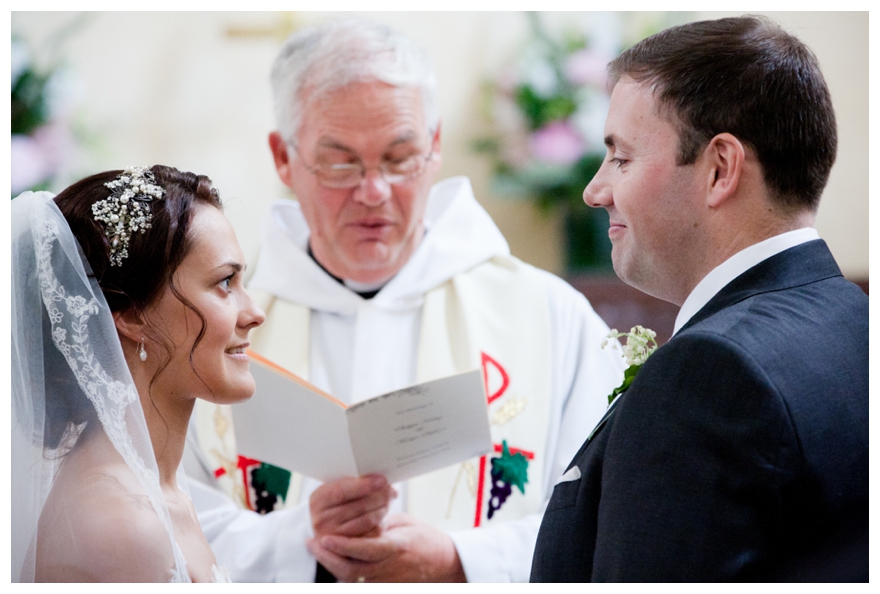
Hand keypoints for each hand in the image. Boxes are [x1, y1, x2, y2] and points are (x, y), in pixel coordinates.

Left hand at [306, 513, 465, 581]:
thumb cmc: (425, 540)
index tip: (324, 537)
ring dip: (332, 565)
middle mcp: (391, 568)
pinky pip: (359, 584)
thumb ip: (380, 523)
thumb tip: (356, 518)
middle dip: (328, 557)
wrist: (444, 564)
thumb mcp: (404, 523)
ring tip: (319, 550)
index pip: (366, 549)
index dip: (343, 545)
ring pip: (352, 579)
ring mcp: (387, 582)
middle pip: (352, 570)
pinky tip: (334, 562)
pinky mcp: (385, 588)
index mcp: (397, 547)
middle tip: (313, 543)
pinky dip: (344, 574)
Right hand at [310, 474, 394, 539]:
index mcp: (318, 501)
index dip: (363, 485)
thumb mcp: (335, 488)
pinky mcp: (348, 549)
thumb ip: (353, 482)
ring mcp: (334, 537)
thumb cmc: (334, 501)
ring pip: (368, 520)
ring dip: (383, 507)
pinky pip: (372, 533)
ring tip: (389, 498)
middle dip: (379, 496)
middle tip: (391, 489)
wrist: (323, 524)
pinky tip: (383, 511)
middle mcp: (322, 521)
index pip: (341, 491)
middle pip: (358, 506)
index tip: (381, 480)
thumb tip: (381, 481)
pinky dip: (382, 520)